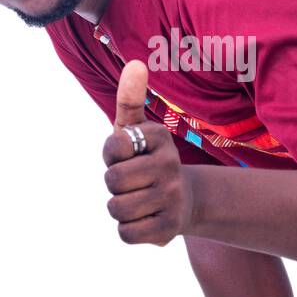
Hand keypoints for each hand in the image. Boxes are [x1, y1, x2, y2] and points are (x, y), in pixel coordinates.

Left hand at [101, 60, 193, 246]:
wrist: (183, 201)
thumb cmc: (146, 160)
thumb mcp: (136, 130)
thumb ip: (129, 100)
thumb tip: (135, 63)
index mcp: (159, 138)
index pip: (113, 146)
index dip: (112, 155)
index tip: (128, 155)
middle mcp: (170, 166)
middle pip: (113, 180)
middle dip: (114, 184)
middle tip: (131, 181)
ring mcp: (171, 198)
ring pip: (116, 208)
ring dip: (119, 207)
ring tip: (137, 200)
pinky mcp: (169, 229)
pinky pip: (126, 232)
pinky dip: (128, 228)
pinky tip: (143, 219)